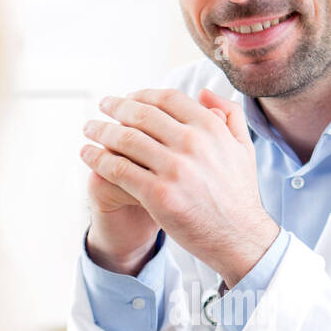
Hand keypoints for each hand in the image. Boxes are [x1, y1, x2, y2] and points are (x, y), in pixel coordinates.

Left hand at [81, 87, 279, 287]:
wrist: (240, 238)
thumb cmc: (239, 195)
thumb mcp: (243, 148)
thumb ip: (229, 114)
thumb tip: (203, 92)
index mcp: (210, 128)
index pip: (167, 99)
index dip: (142, 94)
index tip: (128, 98)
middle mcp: (192, 143)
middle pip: (142, 115)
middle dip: (116, 107)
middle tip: (102, 105)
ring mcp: (174, 169)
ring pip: (125, 140)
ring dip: (101, 131)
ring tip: (89, 129)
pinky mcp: (158, 194)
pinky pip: (119, 169)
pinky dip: (98, 159)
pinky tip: (87, 155)